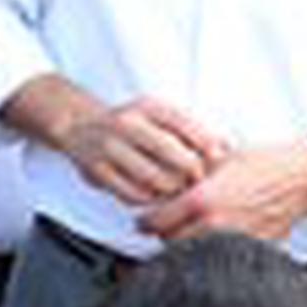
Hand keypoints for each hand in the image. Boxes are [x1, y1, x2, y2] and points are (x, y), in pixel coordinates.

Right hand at [58, 96, 226, 206]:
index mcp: (148, 107)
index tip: (217, 159)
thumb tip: (228, 147)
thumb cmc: (131, 124)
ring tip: (176, 188)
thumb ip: (191, 129)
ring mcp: (110, 148)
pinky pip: (134, 195)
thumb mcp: (158, 116)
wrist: (78, 125)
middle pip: (175, 156)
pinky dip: (149, 199)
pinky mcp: (98, 172)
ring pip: (156, 180)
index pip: (188, 126)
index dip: (208, 146)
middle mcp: (128, 124)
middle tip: (198, 179)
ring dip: (173, 190)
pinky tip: (154, 194)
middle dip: (193, 173)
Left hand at [141, 139, 306, 242]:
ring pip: (195, 251)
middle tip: (160, 227)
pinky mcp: (251, 248)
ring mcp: (233, 240)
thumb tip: (169, 186)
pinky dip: (213, 247)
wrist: (304, 176)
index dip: (145, 221)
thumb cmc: (267, 163)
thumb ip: (191, 177)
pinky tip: (216, 235)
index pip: (158, 221)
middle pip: (171, 242)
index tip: (142, 221)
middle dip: (163, 234)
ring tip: (187, 231)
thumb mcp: (221, 160)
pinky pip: (222, 252)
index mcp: (202, 201)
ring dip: (187, 242)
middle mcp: (215, 225)